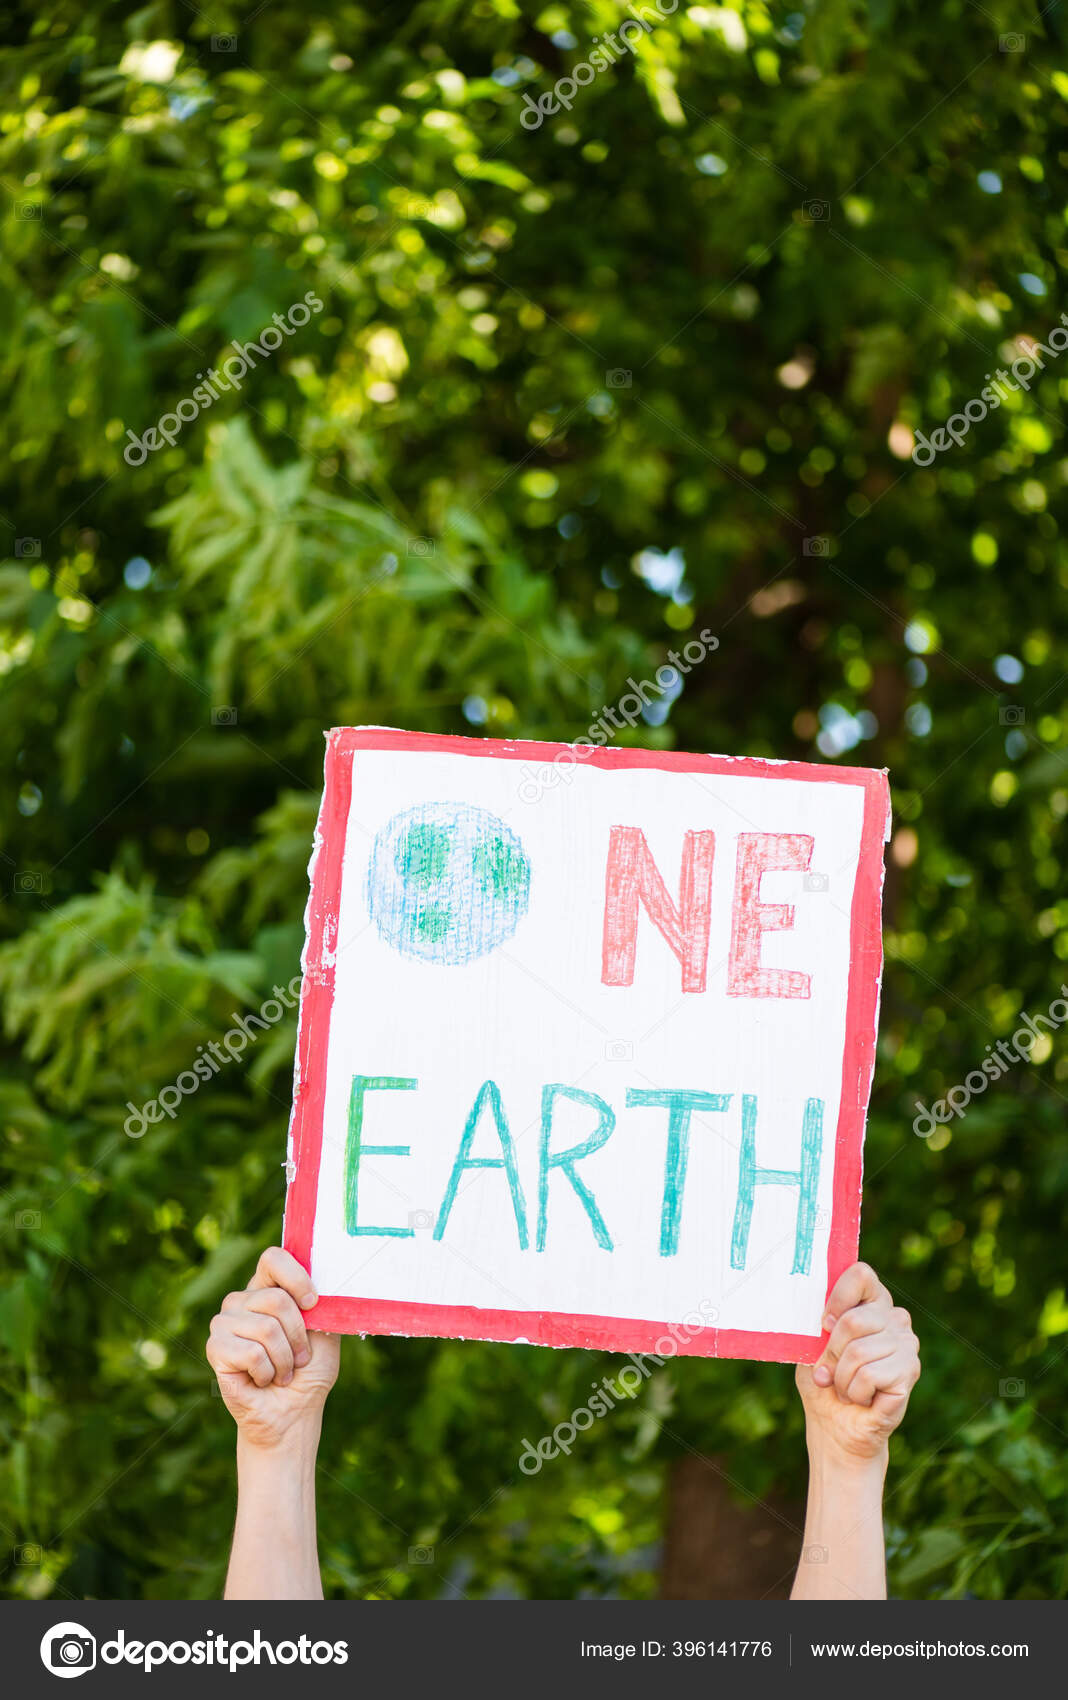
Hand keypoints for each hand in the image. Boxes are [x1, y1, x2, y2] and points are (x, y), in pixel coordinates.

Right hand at [206, 1245, 339, 1450]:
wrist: (293, 1413)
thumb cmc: (309, 1372)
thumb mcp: (326, 1332)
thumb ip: (323, 1304)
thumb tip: (325, 1284)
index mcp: (268, 1289)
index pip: (273, 1259)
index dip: (295, 1277)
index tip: (313, 1303)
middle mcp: (242, 1301)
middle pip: (275, 1298)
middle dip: (298, 1336)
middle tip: (299, 1358)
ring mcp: (224, 1323)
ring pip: (265, 1327)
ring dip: (284, 1359)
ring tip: (281, 1372)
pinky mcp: (215, 1348)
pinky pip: (252, 1352)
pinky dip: (267, 1372)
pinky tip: (262, 1380)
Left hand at [795, 1262, 919, 1464]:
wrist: (836, 1426)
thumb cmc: (823, 1381)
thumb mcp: (811, 1347)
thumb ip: (818, 1325)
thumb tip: (824, 1318)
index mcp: (870, 1303)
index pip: (862, 1275)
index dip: (838, 1296)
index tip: (824, 1323)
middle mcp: (894, 1317)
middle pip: (853, 1320)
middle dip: (832, 1353)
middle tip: (829, 1371)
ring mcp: (906, 1343)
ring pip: (858, 1352)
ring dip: (841, 1378)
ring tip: (845, 1387)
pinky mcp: (910, 1371)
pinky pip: (869, 1375)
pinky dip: (854, 1392)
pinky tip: (862, 1398)